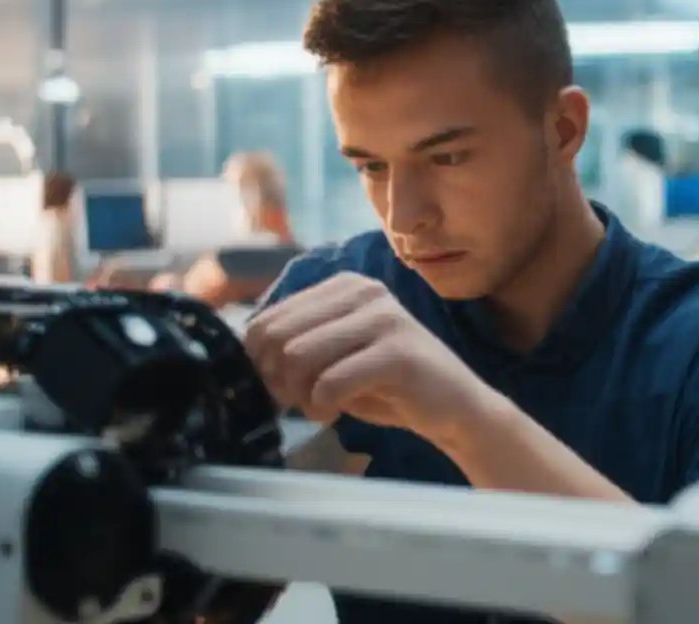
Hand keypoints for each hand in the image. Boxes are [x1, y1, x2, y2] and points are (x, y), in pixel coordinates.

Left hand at [243, 272, 495, 445]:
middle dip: (277, 380)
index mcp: (345, 285)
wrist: (453, 410)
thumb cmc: (388, 385)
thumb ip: (298, 343)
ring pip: (298, 357)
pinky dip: (322, 407)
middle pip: (278, 337)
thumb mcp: (336, 355)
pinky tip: (336, 413)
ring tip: (319, 407)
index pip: (267, 319)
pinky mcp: (397, 352)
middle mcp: (364, 291)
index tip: (283, 388)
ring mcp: (383, 318)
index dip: (261, 362)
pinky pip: (329, 383)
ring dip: (299, 396)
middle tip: (298, 402)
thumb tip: (244, 352)